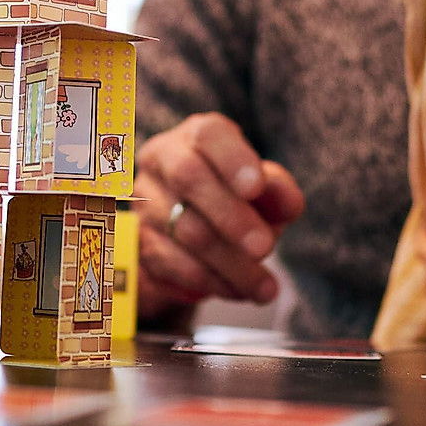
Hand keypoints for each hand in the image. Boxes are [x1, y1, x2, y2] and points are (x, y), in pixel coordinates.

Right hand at [134, 112, 304, 324]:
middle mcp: (163, 159)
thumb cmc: (236, 195)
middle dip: (231, 217)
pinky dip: (208, 282)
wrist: (197, 226)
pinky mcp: (137, 241)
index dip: (232, 159)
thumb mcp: (262, 187)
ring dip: (227, 263)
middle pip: (189, 179)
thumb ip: (277, 190)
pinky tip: (238, 291)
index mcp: (197, 135)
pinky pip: (169, 264)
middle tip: (265, 248)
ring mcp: (144, 200)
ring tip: (264, 286)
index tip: (256, 186)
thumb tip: (289, 205)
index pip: (209, 135)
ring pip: (181, 229)